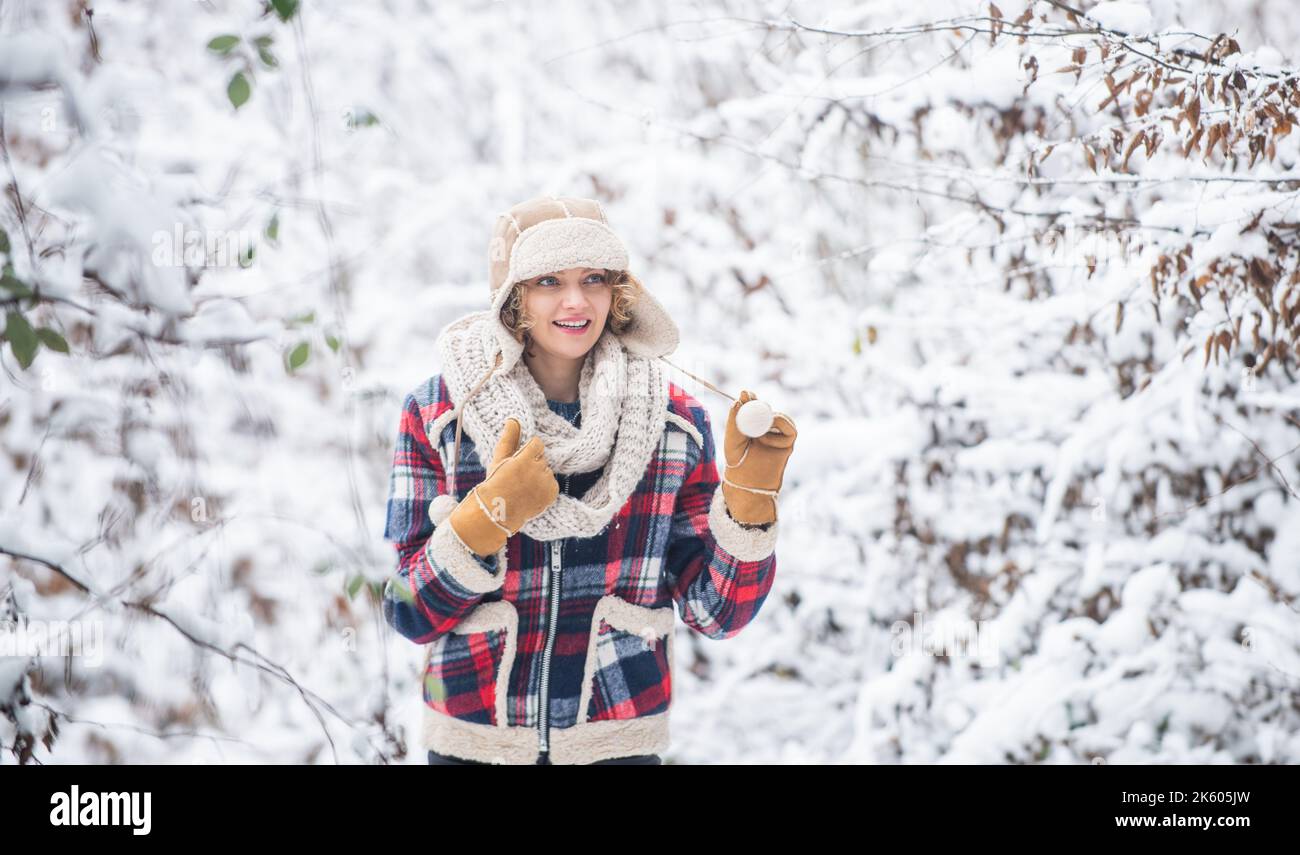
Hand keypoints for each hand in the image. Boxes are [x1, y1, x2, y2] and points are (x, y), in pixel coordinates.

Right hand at [449, 418, 559, 556]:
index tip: (520, 460)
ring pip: (546, 471)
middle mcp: (539, 469)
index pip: (537, 443)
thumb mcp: (499, 459)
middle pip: (542, 458)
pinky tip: (531, 493)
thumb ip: (509, 439)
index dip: (528, 451)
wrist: (498, 512)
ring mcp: (547, 482)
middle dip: (532, 464)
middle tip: (518, 476)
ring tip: (524, 487)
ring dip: (538, 476)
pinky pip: (552, 484)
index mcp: (526, 458)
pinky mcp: (552, 493)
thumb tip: (513, 420)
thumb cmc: (496, 483)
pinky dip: (544, 488)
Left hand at [720, 390, 796, 525]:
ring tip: (755, 430)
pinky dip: (777, 431)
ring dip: (768, 418)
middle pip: (767, 408)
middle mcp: (767, 426)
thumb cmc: (738, 461)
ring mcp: (779, 433)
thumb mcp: (732, 438)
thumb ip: (735, 420)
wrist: (746, 481)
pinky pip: (789, 429)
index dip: (751, 397)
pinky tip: (764, 439)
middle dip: (759, 404)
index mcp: (753, 422)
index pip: (755, 405)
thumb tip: (738, 400)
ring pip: (780, 416)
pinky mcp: (789, 442)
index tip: (745, 393)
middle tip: (749, 400)